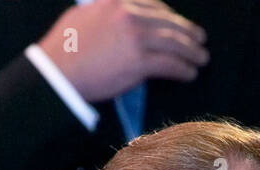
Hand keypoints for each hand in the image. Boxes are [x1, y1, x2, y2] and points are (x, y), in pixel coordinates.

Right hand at [37, 0, 207, 102]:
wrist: (58, 72)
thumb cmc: (64, 47)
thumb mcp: (84, 14)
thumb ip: (105, 10)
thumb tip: (116, 14)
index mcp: (117, 1)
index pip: (154, 4)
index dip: (170, 15)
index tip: (178, 23)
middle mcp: (130, 15)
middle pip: (169, 21)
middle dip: (188, 31)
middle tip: (200, 39)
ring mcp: (136, 38)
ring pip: (174, 42)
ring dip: (192, 51)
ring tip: (201, 58)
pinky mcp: (139, 63)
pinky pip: (170, 64)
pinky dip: (184, 69)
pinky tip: (190, 73)